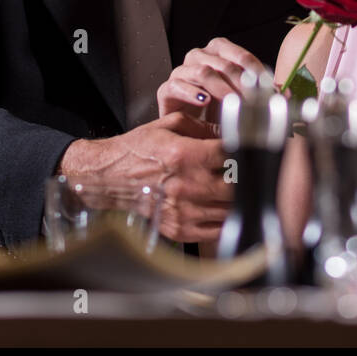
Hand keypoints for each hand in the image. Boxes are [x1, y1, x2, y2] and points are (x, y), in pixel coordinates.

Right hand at [57, 113, 231, 242]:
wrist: (109, 177)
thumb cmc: (137, 150)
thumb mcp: (168, 125)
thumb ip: (202, 126)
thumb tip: (229, 130)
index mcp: (186, 155)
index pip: (232, 155)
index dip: (245, 152)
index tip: (247, 150)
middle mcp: (187, 186)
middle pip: (238, 187)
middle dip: (245, 178)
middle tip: (245, 172)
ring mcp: (184, 211)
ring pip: (231, 210)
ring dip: (237, 200)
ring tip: (233, 189)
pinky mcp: (180, 230)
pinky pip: (217, 230)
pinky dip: (224, 219)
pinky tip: (220, 207)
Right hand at [156, 38, 268, 124]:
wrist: (189, 126)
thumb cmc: (217, 109)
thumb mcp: (243, 99)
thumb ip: (262, 93)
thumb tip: (286, 94)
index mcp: (219, 52)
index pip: (241, 56)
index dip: (256, 72)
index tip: (268, 89)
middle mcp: (199, 57)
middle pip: (223, 63)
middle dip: (241, 83)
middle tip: (253, 101)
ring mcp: (182, 71)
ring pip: (201, 71)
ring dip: (220, 88)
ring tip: (233, 102)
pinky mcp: (167, 89)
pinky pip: (177, 86)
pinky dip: (192, 93)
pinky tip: (205, 101)